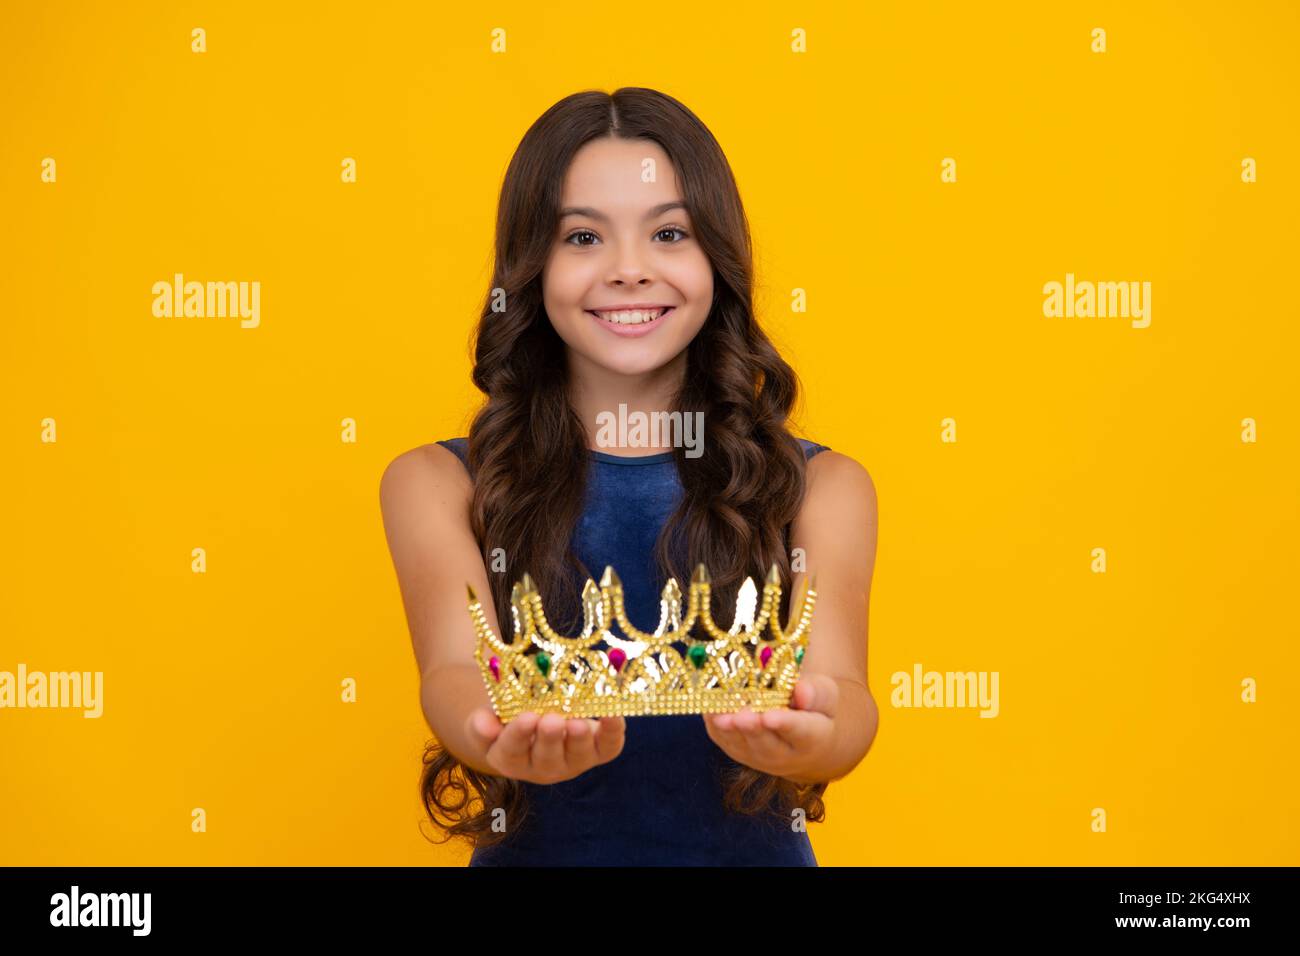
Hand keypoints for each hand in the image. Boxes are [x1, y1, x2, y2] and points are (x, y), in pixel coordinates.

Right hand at [465, 707, 625, 783]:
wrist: (540, 717)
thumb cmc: (510, 718)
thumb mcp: (489, 719)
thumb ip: (482, 724)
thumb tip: (485, 724)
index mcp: (511, 758)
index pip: (511, 752)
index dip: (518, 736)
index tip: (525, 717)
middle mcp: (543, 766)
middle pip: (547, 759)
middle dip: (550, 739)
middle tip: (552, 720)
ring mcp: (573, 761)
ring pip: (578, 756)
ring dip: (579, 739)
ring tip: (577, 722)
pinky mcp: (598, 752)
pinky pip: (609, 746)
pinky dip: (613, 731)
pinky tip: (613, 713)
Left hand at [702, 674, 837, 780]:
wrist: (802, 739)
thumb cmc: (815, 710)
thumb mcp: (825, 696)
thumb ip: (816, 693)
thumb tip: (802, 691)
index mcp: (811, 739)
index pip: (798, 732)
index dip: (783, 724)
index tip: (771, 717)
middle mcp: (784, 755)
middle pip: (766, 744)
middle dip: (751, 729)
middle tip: (741, 716)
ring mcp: (757, 757)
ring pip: (741, 745)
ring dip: (728, 729)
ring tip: (719, 715)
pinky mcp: (737, 752)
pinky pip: (722, 740)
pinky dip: (714, 724)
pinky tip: (707, 707)